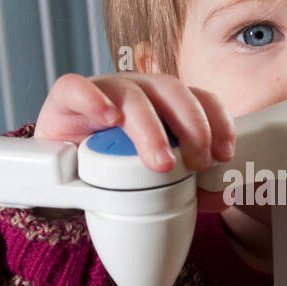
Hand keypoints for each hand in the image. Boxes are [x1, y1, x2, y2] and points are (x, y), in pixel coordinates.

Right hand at [33, 72, 236, 211]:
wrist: (62, 173)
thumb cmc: (113, 169)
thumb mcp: (157, 180)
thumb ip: (190, 187)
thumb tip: (223, 197)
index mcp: (165, 103)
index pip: (199, 98)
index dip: (217, 121)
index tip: (224, 154)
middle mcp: (138, 91)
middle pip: (171, 92)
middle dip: (192, 127)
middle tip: (198, 164)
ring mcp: (103, 91)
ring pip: (131, 95)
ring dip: (150, 128)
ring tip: (161, 163)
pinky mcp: (67, 99)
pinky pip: (76, 88)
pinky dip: (93, 100)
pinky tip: (108, 118)